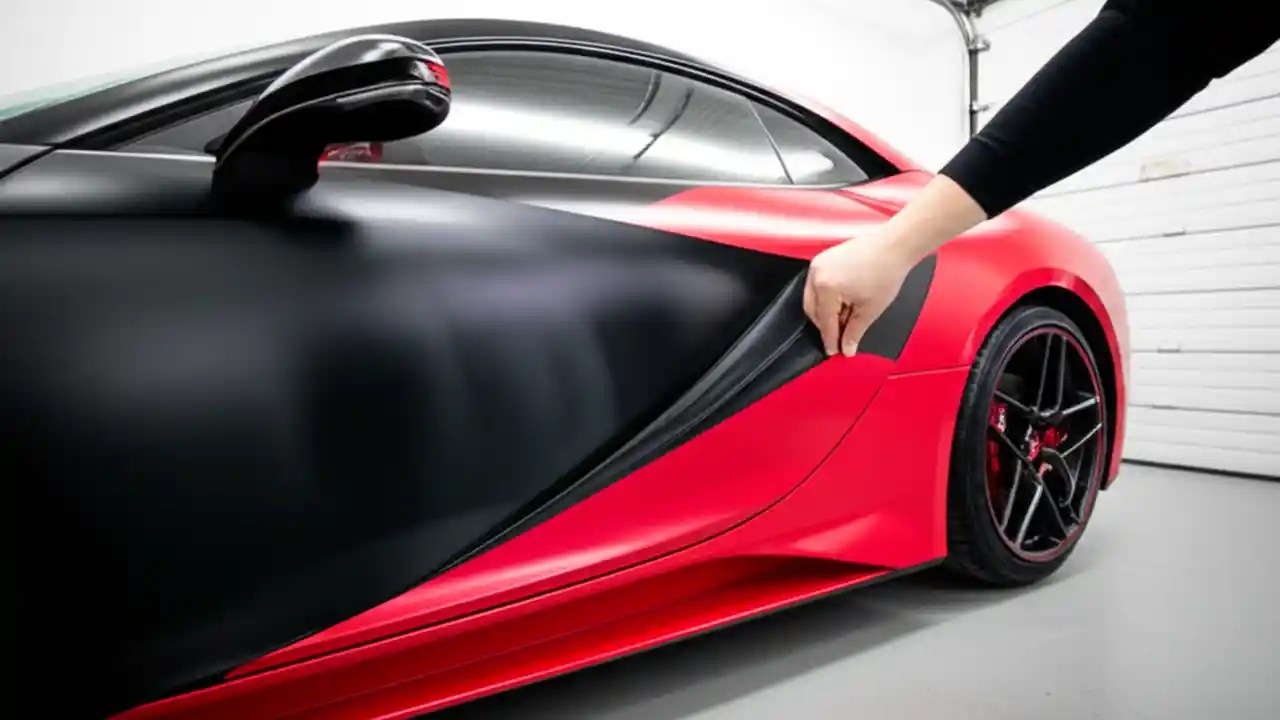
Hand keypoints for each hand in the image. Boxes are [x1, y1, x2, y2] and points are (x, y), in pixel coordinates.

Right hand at [803, 230, 916, 356]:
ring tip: (846, 318)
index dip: (830, 339)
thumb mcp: (870, 309)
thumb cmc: (886, 271)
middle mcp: (816, 274)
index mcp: (826, 287)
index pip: (825, 322)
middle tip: (840, 337)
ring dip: (826, 311)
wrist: (894, 245)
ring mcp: (818, 264)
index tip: (834, 351)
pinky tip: (844, 303)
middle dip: (826, 325)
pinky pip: (817, 285)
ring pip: (813, 298)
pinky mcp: (824, 259)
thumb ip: (854, 332)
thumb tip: (846, 348)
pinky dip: (827, 297)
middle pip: (813, 310)